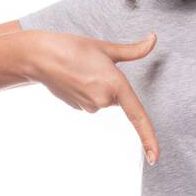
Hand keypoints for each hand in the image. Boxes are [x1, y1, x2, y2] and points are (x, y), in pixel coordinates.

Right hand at [24, 30, 160, 164]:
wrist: (40, 57)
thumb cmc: (73, 48)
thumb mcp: (106, 47)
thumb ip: (134, 49)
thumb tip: (153, 39)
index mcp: (115, 85)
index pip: (137, 116)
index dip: (148, 138)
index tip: (154, 157)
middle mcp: (103, 100)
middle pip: (118, 98)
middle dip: (111, 83)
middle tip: (94, 67)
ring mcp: (90, 107)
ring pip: (104, 100)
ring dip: (98, 87)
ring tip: (81, 71)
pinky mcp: (79, 108)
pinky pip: (92, 101)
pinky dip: (88, 91)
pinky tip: (75, 79)